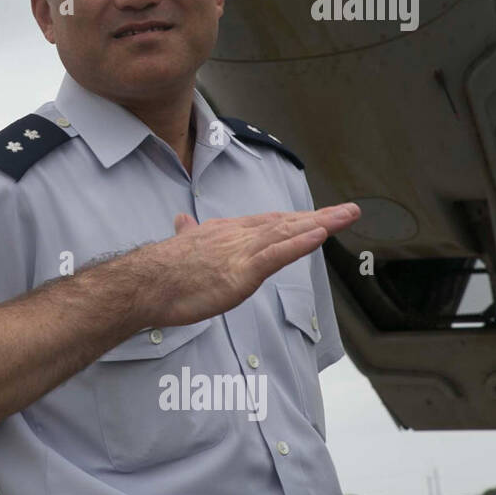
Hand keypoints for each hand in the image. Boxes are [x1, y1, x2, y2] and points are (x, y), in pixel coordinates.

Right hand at [133, 202, 359, 327]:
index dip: (295, 219)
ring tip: (347, 216)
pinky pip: (276, 255)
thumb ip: (188, 232)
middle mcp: (237, 236)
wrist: (146, 283)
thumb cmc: (160, 271)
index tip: (317, 217)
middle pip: (285, 223)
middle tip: (349, 211)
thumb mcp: (180, 245)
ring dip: (321, 224)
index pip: (267, 222)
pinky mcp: (241, 272)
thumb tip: (183, 220)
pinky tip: (320, 235)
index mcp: (224, 232)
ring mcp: (240, 252)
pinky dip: (300, 244)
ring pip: (287, 233)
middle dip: (320, 217)